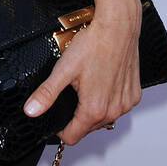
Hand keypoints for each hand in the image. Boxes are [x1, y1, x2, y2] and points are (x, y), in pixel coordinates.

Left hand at [22, 6, 141, 145]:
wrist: (118, 28)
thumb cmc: (93, 45)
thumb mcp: (63, 69)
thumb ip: (47, 94)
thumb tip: (31, 111)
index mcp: (94, 109)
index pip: (73, 137)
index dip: (61, 130)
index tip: (56, 119)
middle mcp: (114, 111)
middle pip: (88, 128)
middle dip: (77, 117)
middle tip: (71, 94)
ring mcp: (126, 104)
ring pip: (104, 119)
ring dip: (94, 109)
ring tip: (86, 87)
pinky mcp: (135, 95)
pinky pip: (119, 107)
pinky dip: (109, 100)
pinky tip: (102, 83)